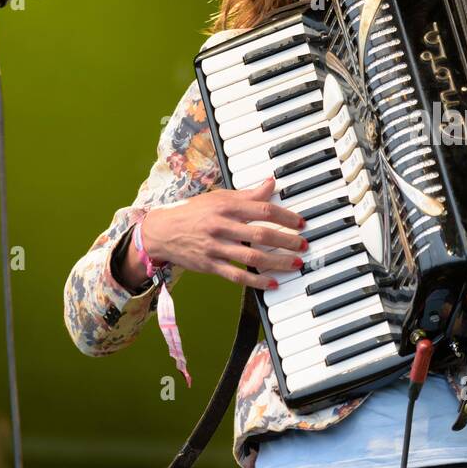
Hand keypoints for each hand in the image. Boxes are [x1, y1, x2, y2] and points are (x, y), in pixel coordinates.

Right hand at [141, 177, 308, 289]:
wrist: (163, 231)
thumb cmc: (194, 212)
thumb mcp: (219, 198)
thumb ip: (247, 195)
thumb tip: (271, 184)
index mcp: (226, 206)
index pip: (263, 210)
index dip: (285, 217)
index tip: (301, 223)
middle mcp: (222, 225)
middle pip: (261, 234)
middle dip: (287, 241)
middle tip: (303, 246)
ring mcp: (215, 246)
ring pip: (252, 256)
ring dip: (277, 262)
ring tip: (295, 264)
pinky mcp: (209, 265)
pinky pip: (236, 275)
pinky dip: (256, 280)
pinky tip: (272, 283)